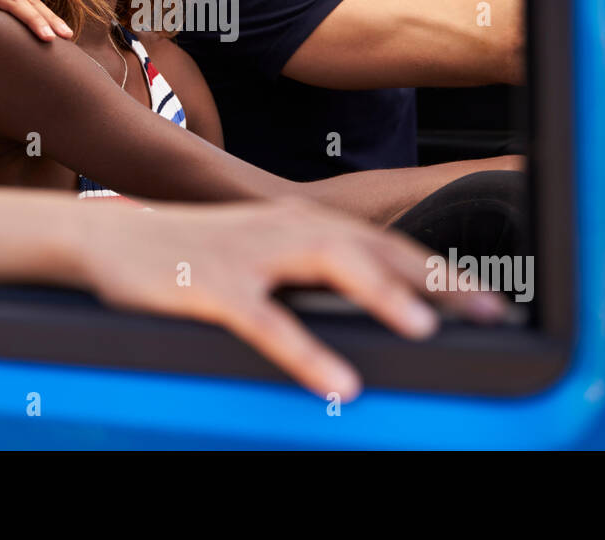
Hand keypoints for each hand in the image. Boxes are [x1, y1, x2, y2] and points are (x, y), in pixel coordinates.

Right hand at [77, 197, 512, 399]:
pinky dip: (306, 350)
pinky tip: (337, 379)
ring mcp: (250, 255)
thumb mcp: (259, 255)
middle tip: (490, 311)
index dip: (442, 272)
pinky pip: (267, 322)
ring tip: (425, 330)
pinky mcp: (213, 286)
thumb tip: (368, 305)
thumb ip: (309, 273)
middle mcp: (285, 230)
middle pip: (375, 249)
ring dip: (381, 295)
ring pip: (329, 265)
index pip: (387, 244)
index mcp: (301, 224)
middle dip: (436, 280)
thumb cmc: (191, 256)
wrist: (110, 239)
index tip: (494, 302)